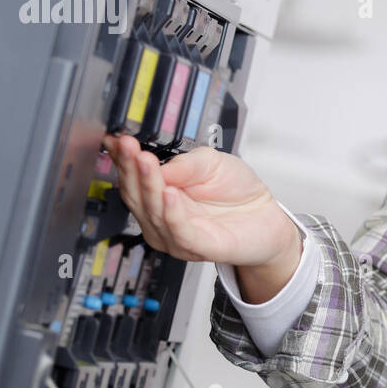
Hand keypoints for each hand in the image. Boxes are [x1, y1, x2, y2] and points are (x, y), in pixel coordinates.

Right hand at [101, 133, 297, 271]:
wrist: (267, 216)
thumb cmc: (237, 191)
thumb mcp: (212, 163)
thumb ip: (186, 164)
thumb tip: (157, 164)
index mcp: (161, 195)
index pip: (134, 178)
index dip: (123, 159)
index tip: (118, 140)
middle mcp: (163, 217)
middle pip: (137, 196)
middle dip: (131, 169)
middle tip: (128, 146)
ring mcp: (177, 235)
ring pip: (154, 213)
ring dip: (148, 186)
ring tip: (145, 162)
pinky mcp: (198, 247)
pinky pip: (179, 232)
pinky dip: (172, 213)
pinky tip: (169, 193)